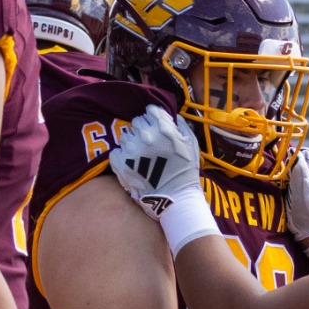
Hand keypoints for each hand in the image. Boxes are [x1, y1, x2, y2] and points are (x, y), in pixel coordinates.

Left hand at [107, 105, 203, 219]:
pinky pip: (115, 152)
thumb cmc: (186, 171)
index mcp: (163, 128)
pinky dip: (121, 156)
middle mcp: (146, 135)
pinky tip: (131, 163)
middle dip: (143, 130)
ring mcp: (132, 149)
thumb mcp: (192, 145)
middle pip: (137, 122)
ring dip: (132, 143)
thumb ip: (182, 127)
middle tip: (149, 143)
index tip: (155, 127)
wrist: (176, 198)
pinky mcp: (122, 163)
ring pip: (125, 136)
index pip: (150, 111)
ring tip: (140, 156)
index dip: (154, 118)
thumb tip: (174, 117)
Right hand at [287, 147, 308, 243]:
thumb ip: (298, 169)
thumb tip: (292, 151)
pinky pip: (299, 177)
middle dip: (293, 166)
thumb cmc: (308, 212)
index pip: (307, 153)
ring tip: (286, 184)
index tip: (284, 166)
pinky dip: (292, 180)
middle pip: (304, 160)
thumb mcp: (302, 189)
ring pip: (300, 168)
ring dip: (291, 174)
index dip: (295, 158)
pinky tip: (288, 188)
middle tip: (284, 176)